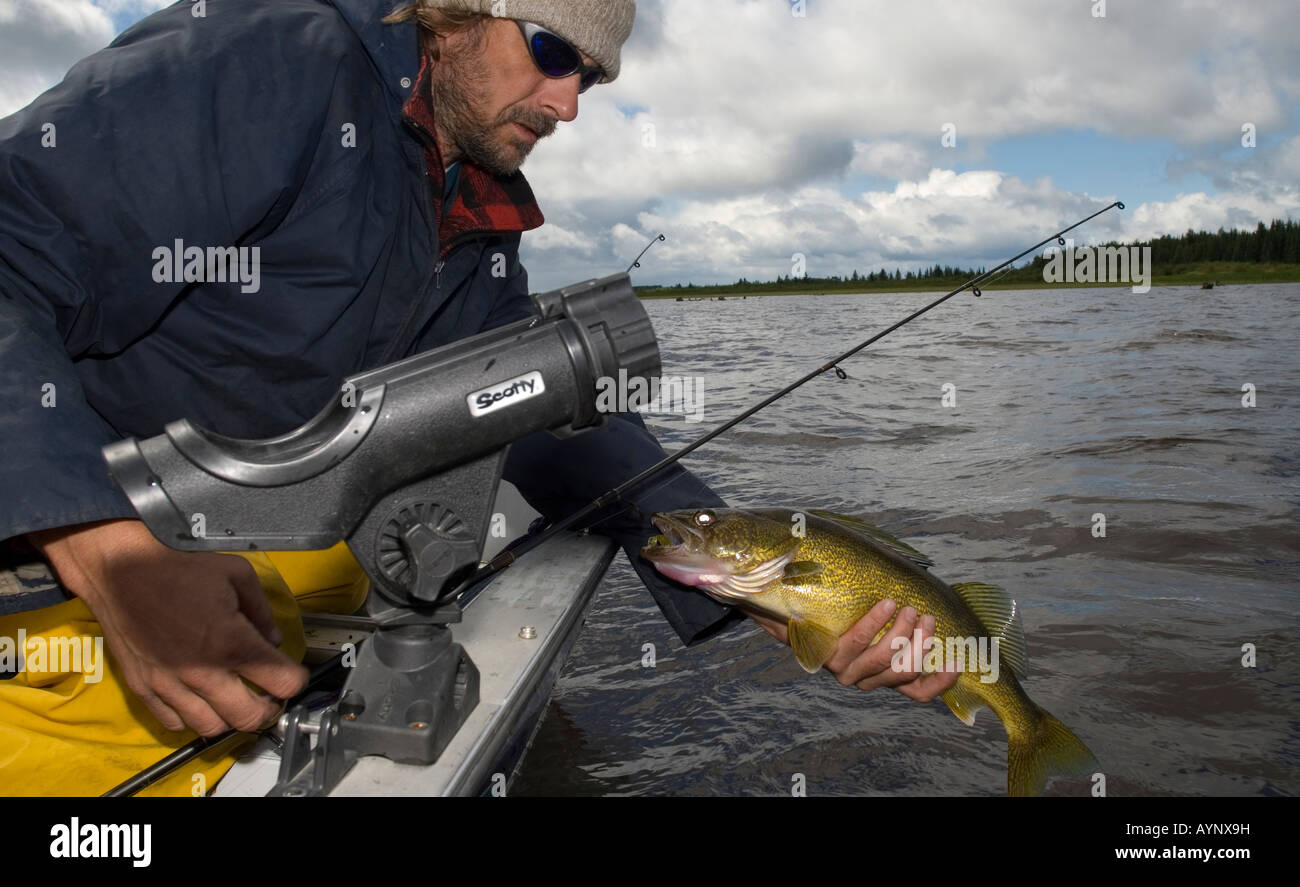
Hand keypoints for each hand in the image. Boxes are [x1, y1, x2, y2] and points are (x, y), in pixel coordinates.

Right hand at [28, 519, 307, 735]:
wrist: (120, 571)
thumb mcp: (236, 574)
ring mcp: (170, 685)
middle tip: (269, 696)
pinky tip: (199, 699)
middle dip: (269, 709)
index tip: (292, 675)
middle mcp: (202, 672)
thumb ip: (262, 610)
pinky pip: (174, 724)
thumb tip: (273, 639)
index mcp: (230, 642)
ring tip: (234, 699)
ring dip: (230, 717)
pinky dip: (192, 718)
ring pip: (212, 728)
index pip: (282, 683)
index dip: (295, 680)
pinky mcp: (144, 689)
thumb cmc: (178, 568)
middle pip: (251, 718)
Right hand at [748, 599, 958, 701]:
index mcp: (826, 652)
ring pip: (902, 675)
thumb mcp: (791, 595)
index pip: (852, 646)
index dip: (873, 626)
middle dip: (904, 634)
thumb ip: (779, 587)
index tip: (889, 600)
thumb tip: (751, 573)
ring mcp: (873, 680)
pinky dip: (940, 682)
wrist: (818, 628)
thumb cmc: (807, 604)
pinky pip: (918, 694)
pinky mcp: (893, 683)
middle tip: (915, 610)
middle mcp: (848, 672)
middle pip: (883, 661)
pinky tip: (955, 663)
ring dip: (921, 648)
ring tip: (929, 621)